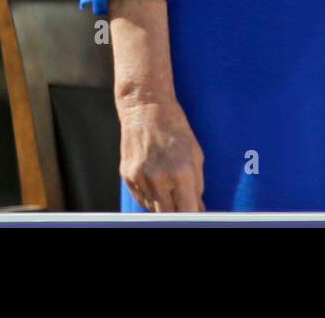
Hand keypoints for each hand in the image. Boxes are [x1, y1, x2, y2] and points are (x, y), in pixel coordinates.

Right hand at [117, 97, 205, 211]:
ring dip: (163, 203)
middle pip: (169, 215)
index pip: (188, 212)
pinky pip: (141, 198)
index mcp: (181, 171)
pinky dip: (150, 195)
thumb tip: (196, 211)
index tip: (194, 217)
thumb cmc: (175, 129)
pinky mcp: (127, 175)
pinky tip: (155, 178)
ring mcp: (140, 177)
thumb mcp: (195, 155)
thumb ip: (197, 186)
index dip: (192, 218)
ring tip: (167, 181)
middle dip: (177, 213)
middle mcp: (159, 177)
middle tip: (182, 202)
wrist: (145, 107)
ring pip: (154, 209)